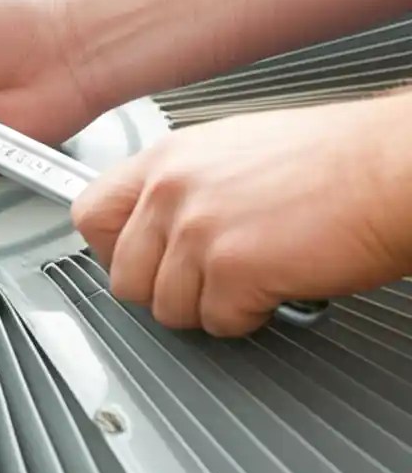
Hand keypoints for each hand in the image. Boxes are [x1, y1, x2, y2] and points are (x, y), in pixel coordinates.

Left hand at [72, 94, 411, 336]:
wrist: (389, 167)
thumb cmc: (332, 159)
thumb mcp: (230, 150)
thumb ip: (183, 186)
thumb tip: (158, 221)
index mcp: (166, 160)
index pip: (91, 214)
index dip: (110, 248)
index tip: (134, 258)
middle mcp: (171, 192)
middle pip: (124, 275)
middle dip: (165, 289)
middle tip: (206, 279)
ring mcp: (197, 231)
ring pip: (167, 308)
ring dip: (210, 305)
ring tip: (251, 276)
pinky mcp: (231, 270)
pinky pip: (217, 322)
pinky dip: (249, 316)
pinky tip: (274, 285)